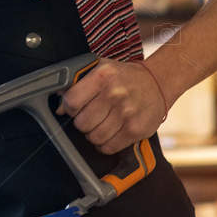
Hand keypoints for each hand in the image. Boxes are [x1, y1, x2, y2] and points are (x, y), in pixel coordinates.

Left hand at [56, 58, 170, 155]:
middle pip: (82, 123)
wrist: (157, 82)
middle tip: (91, 116)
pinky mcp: (136, 130)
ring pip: (94, 137)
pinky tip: (110, 133)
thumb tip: (59, 108)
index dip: (70, 108)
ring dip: (93, 135)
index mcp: (103, 76)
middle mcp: (115, 94)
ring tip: (101, 124)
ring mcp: (127, 113)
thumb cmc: (124, 77)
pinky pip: (109, 147)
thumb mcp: (100, 69)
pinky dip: (105, 144)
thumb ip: (76, 84)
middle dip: (82, 122)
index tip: (76, 107)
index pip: (71, 102)